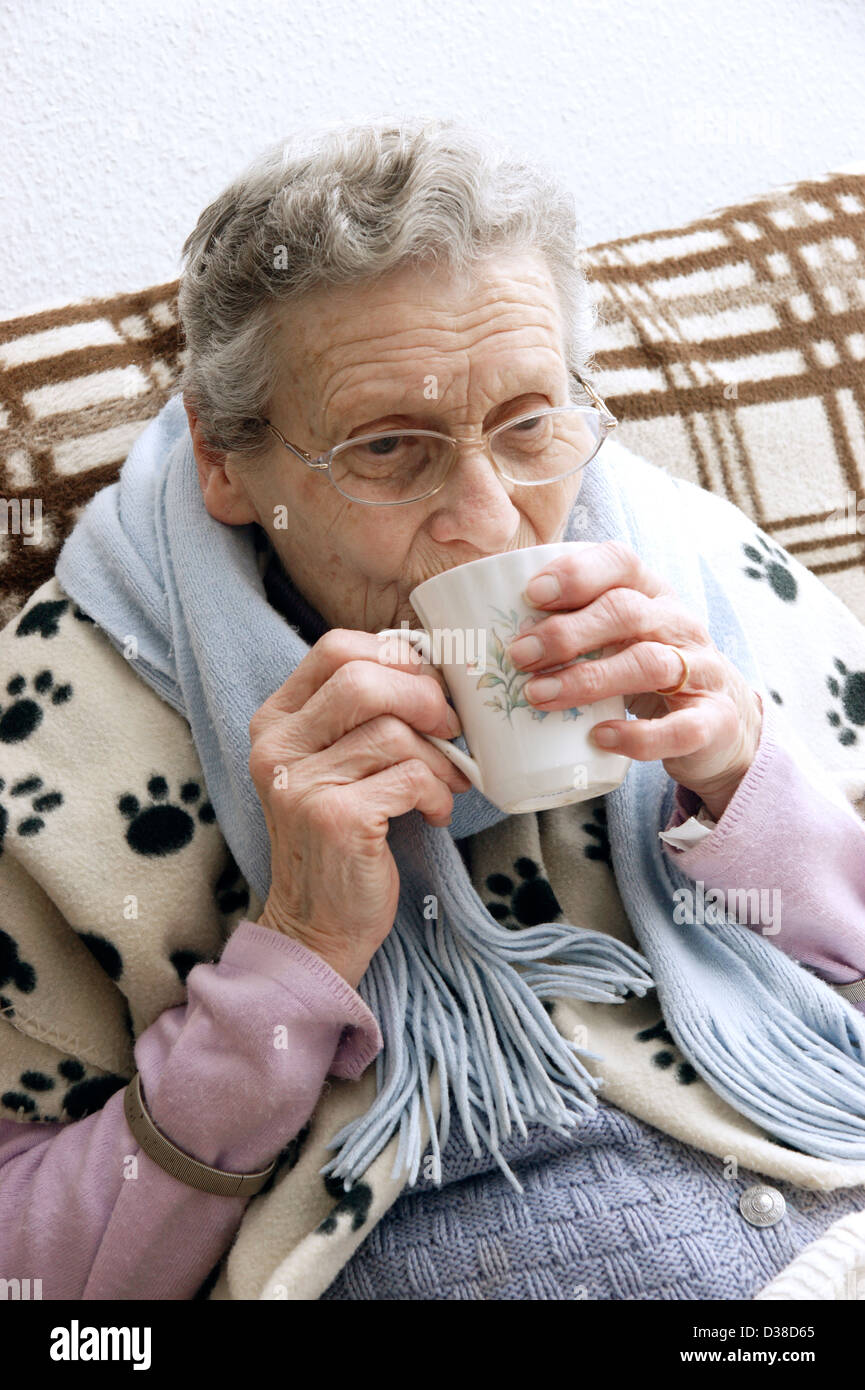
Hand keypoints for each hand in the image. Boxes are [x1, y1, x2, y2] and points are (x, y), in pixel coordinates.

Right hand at [248, 629, 471, 988]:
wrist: (318, 925)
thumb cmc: (342, 836)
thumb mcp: (336, 764)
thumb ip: (361, 716)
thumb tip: (434, 669)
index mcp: (275, 721)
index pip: (335, 648)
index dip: (395, 656)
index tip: (428, 685)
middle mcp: (277, 747)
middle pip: (364, 679)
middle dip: (424, 698)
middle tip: (450, 728)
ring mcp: (300, 783)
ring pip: (394, 732)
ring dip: (439, 757)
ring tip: (446, 782)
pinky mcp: (335, 818)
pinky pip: (410, 776)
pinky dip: (437, 793)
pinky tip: (434, 813)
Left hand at [505, 541, 762, 818]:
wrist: (721, 725)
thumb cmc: (645, 673)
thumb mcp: (615, 639)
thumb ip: (570, 628)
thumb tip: (481, 636)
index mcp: (652, 594)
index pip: (621, 563)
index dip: (577, 573)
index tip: (531, 594)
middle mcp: (680, 624)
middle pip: (627, 612)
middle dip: (567, 632)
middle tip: (519, 655)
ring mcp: (703, 671)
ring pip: (649, 664)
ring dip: (588, 680)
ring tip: (538, 696)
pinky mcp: (713, 722)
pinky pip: (679, 728)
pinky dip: (637, 735)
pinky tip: (599, 737)